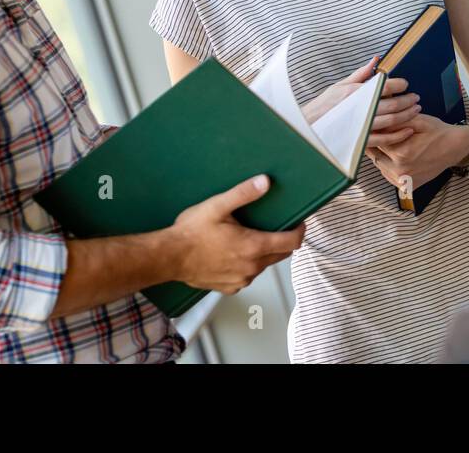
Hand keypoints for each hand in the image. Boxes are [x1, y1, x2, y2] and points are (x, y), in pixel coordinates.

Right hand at [166, 175, 305, 294]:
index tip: (299, 223)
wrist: (168, 257)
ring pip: (264, 265)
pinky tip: (233, 252)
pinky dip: (247, 264)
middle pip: (280, 254)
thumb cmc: (190, 233)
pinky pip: (247, 274)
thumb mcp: (218, 206)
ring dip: (263, 252)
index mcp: (252, 247)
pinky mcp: (230, 287)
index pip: (291, 242)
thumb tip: (265, 182)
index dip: (299, 231)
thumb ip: (243, 194)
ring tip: (249, 236)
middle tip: (275, 225)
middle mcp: (250, 267)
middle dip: (282, 240)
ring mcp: (241, 279)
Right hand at [302, 56, 420, 131]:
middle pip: (393, 104)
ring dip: (407, 115)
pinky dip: (399, 135)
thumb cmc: (325, 105)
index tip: (405, 84)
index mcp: (356, 93)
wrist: (310, 127)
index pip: (384, 86)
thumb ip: (361, 74)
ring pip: (392, 121)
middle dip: (408, 100)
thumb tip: (376, 60)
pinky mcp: (362, 140)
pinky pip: (385, 139)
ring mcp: (362, 126)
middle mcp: (361, 109)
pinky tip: (408, 130)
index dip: (399, 84)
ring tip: (416, 110)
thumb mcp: (340, 85)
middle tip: (416, 98)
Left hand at [366, 114, 468, 195]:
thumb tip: (375, 123)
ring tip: (392, 144)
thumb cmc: (437, 132)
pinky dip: (389, 166)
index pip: (377, 141)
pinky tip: (396, 156)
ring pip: (380, 166)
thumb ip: (394, 122)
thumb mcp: (417, 121)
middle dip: (377, 144)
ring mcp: (404, 182)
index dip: (377, 131)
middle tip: (381, 134)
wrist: (455, 148)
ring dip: (381, 155)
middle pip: (375, 155)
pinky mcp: (407, 187)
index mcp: (402, 154)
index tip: (378, 126)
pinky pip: (389, 175)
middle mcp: (401, 171)